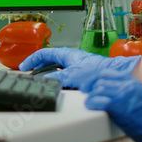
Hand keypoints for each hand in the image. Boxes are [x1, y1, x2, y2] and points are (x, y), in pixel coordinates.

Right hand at [19, 48, 140, 90]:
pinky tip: (59, 88)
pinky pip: (65, 77)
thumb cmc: (99, 71)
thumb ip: (58, 77)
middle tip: (30, 75)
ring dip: (49, 75)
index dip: (32, 59)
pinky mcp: (83, 75)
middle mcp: (72, 59)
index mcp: (67, 54)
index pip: (45, 53)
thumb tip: (46, 80)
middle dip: (39, 67)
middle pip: (50, 61)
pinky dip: (59, 81)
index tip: (24, 67)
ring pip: (58, 69)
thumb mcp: (73, 75)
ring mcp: (77, 67)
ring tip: (42, 83)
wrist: (117, 76)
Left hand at [86, 70, 141, 141]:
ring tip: (91, 101)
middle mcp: (128, 85)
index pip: (108, 73)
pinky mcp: (118, 106)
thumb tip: (112, 91)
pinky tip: (91, 105)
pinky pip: (98, 100)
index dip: (97, 79)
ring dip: (92, 95)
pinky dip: (91, 102)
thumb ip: (128, 90)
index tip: (91, 84)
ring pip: (98, 88)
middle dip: (92, 87)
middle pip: (101, 80)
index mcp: (133, 82)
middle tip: (88, 93)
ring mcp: (123, 94)